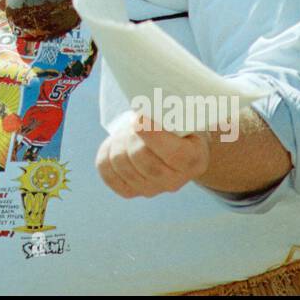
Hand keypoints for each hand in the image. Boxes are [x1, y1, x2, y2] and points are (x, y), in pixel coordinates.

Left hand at [96, 110, 210, 197]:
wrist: (172, 145)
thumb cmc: (177, 125)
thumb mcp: (183, 116)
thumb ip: (171, 113)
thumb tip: (148, 108)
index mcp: (193, 161)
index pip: (174, 154)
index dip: (153, 134)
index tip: (140, 116)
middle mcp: (173, 182)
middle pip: (141, 158)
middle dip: (132, 134)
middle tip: (134, 120)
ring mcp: (150, 190)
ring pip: (120, 162)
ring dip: (119, 140)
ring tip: (128, 131)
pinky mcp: (129, 191)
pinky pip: (106, 169)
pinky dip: (106, 151)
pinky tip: (117, 144)